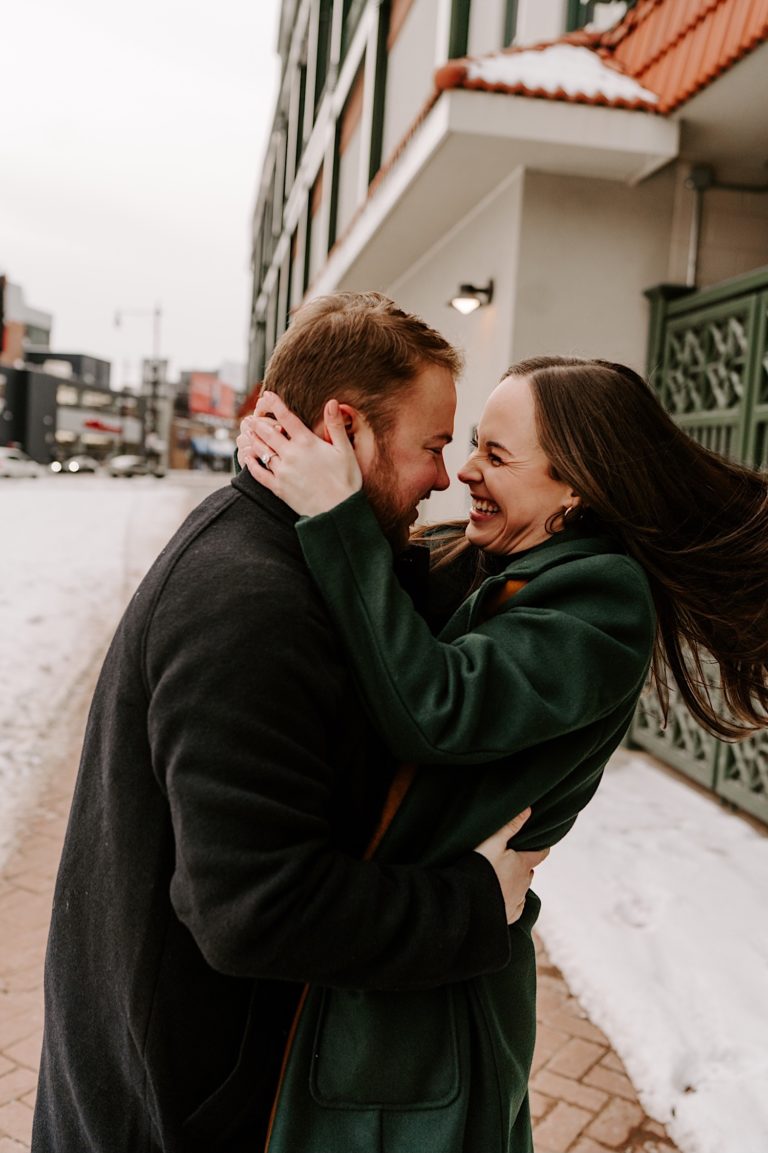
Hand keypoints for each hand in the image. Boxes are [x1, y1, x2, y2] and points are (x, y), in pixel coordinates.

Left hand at [236, 392, 362, 516]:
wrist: (338, 512)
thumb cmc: (346, 480)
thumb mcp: (345, 450)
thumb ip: (335, 426)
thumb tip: (333, 402)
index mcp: (307, 442)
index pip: (286, 418)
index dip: (275, 404)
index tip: (266, 395)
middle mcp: (291, 454)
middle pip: (268, 433)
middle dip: (258, 423)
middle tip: (250, 417)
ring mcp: (282, 471)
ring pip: (261, 451)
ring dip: (252, 439)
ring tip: (245, 432)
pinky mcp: (278, 488)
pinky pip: (259, 473)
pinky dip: (251, 463)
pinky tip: (246, 456)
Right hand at [474, 808, 549, 924]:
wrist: (467, 903)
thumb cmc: (479, 868)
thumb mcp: (493, 841)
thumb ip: (510, 826)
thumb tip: (528, 809)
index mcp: (522, 865)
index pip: (540, 854)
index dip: (542, 848)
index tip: (542, 843)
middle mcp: (523, 884)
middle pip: (529, 871)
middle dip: (524, 864)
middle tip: (514, 858)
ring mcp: (516, 901)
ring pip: (523, 888)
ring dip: (518, 881)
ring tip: (506, 876)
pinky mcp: (507, 915)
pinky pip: (517, 907)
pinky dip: (515, 901)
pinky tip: (508, 899)